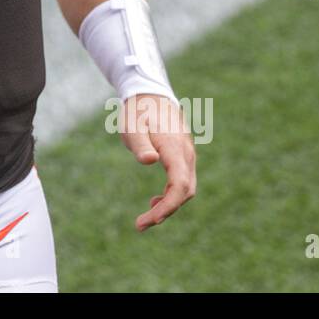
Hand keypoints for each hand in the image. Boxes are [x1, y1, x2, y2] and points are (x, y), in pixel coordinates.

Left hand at [118, 93, 196, 230]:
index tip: (150, 219)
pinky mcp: (183, 156)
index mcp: (174, 148)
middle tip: (140, 224)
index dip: (168, 205)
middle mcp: (186, 153)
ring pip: (185, 188)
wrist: (149, 94)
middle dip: (166, 211)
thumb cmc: (137, 111)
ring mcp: (187, 154)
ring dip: (169, 205)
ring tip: (145, 218)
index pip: (180, 184)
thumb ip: (140, 144)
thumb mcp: (132, 126)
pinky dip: (171, 195)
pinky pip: (182, 181)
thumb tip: (150, 161)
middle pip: (185, 191)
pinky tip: (155, 201)